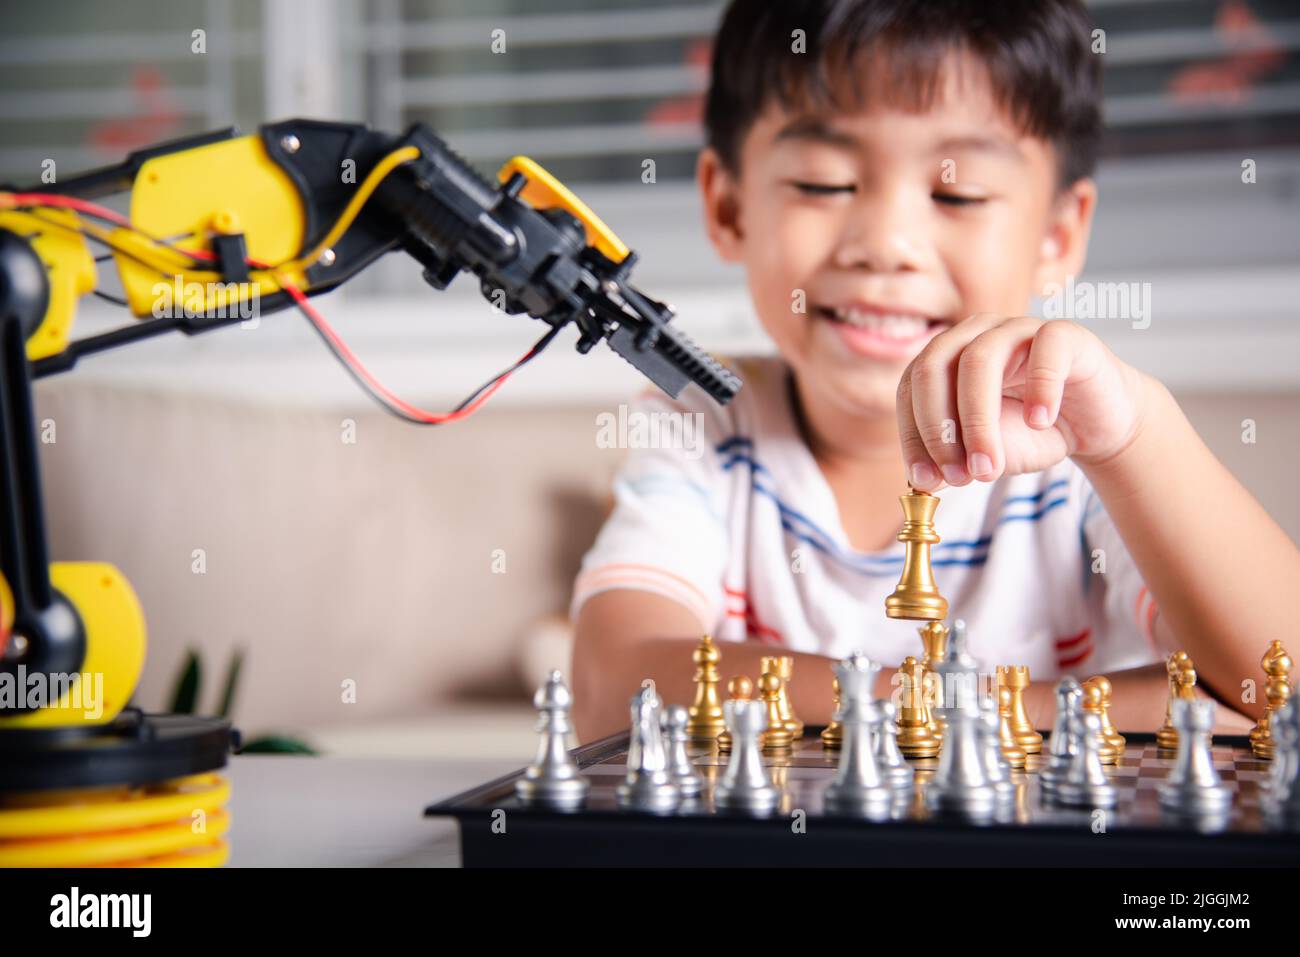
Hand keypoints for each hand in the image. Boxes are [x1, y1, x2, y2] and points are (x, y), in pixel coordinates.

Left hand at [896, 315, 1151, 488]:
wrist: (1093, 422)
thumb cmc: (1032, 432)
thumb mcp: (988, 455)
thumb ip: (956, 462)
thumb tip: (925, 481)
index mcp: (945, 358)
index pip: (909, 389)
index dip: (913, 436)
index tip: (926, 480)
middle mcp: (974, 335)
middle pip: (934, 368)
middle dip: (938, 429)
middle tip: (957, 477)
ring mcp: (1017, 329)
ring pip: (980, 359)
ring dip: (978, 421)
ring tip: (989, 467)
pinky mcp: (1065, 334)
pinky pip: (1045, 349)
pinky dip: (1040, 388)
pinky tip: (1040, 423)